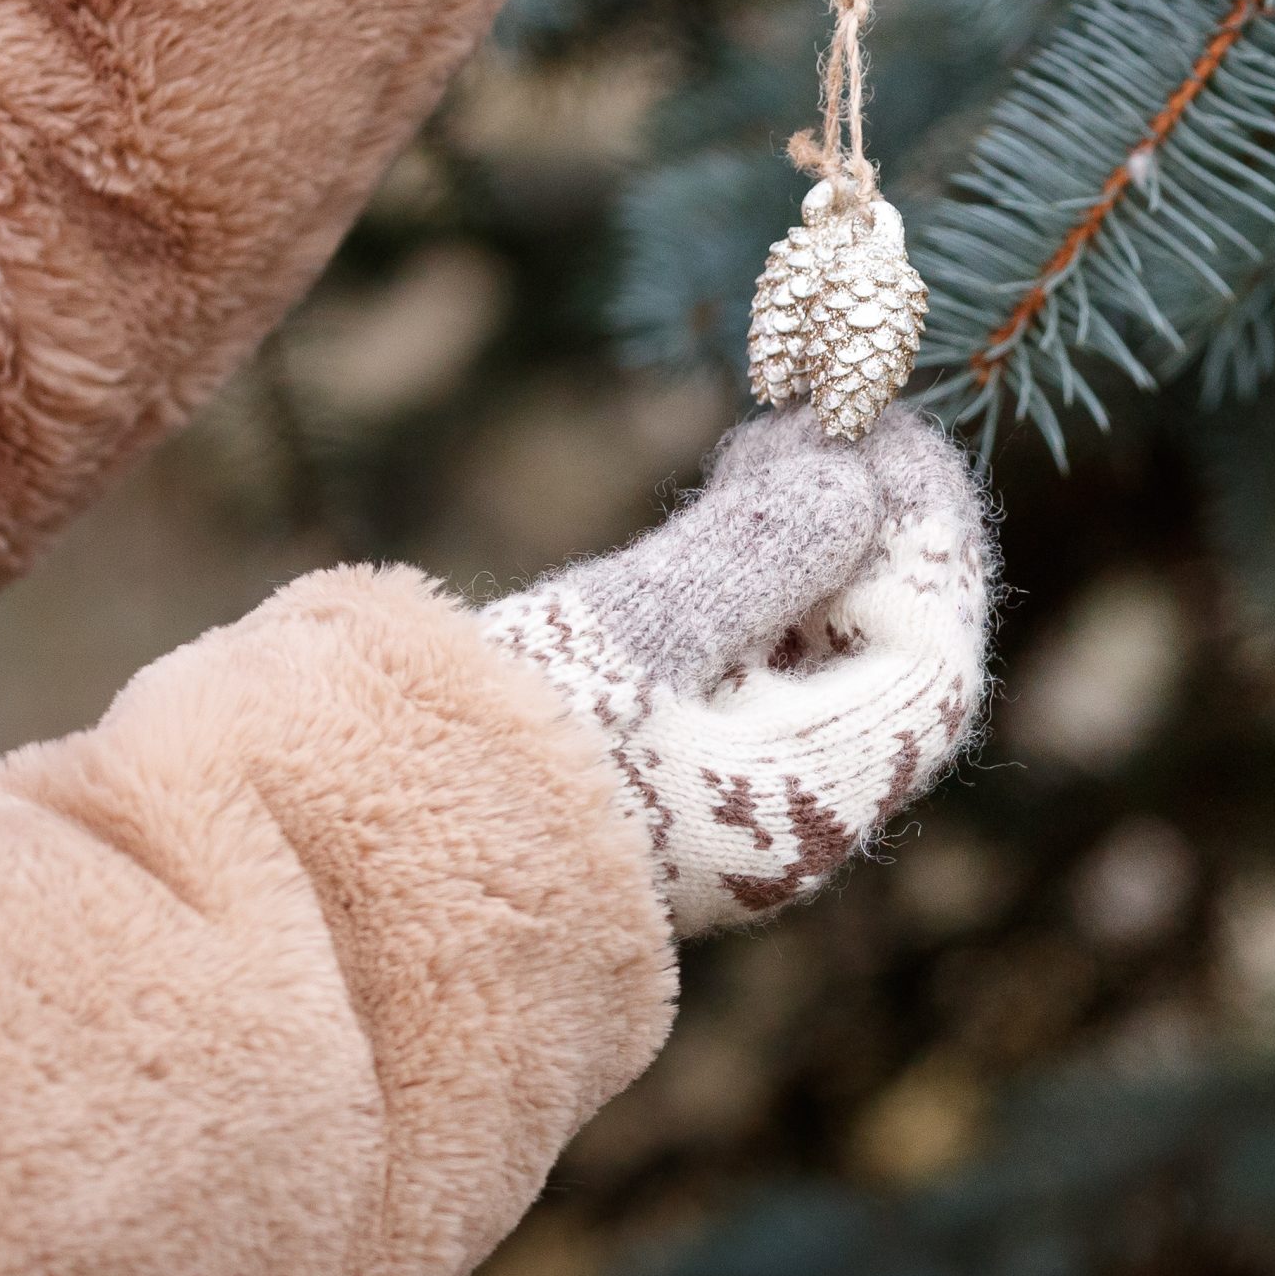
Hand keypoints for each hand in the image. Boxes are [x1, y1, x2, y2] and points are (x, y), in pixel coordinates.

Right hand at [480, 408, 990, 934]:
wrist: (345, 859)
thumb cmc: (484, 758)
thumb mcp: (628, 635)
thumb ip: (756, 553)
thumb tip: (854, 479)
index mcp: (800, 811)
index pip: (929, 668)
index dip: (927, 538)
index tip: (894, 427)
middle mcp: (779, 823)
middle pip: (881, 662)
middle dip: (872, 530)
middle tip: (835, 416)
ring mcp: (717, 803)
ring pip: (815, 657)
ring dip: (811, 543)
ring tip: (772, 440)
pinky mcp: (655, 771)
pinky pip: (752, 666)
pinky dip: (757, 581)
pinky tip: (723, 506)